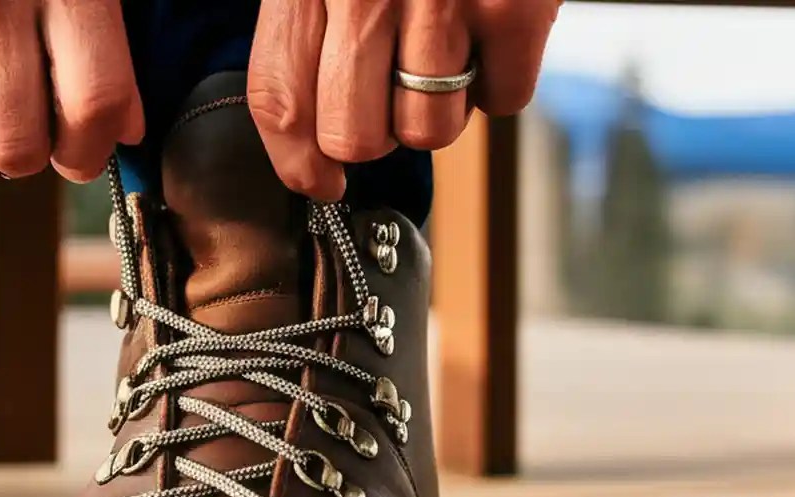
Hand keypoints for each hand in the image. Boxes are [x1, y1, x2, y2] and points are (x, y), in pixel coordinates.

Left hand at [248, 0, 559, 200]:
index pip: (282, 99)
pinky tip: (490, 36)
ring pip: (429, 132)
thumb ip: (311, 27)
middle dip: (373, 134)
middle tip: (391, 98)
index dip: (297, 162)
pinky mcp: (512, 6)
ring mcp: (441, 0)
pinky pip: (502, 101)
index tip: (317, 181)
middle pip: (353, 136)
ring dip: (439, 109)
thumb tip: (312, 144)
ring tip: (444, 56)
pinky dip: (501, 82)